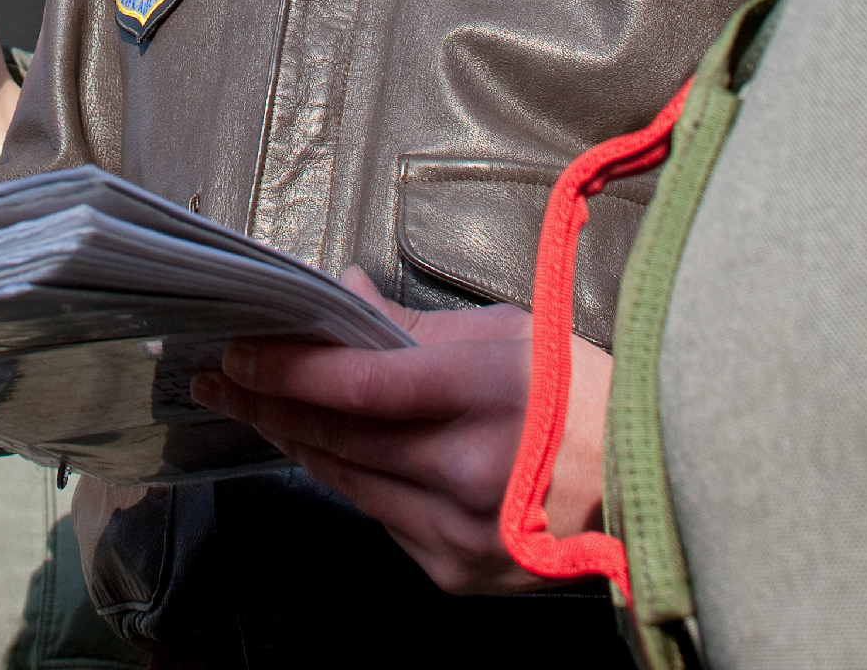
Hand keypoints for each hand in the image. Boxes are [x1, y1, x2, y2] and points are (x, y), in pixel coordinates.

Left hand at [191, 268, 608, 595]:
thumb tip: (343, 296)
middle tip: (221, 378)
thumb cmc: (579, 395)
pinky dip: (350, 481)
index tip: (239, 350)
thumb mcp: (506, 334)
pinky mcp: (456, 569)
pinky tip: (325, 453)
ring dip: (295, 441)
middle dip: (268, 402)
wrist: (646, 482)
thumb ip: (412, 325)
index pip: (356, 383)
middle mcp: (468, 467)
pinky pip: (379, 517)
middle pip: (336, 435)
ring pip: (346, 479)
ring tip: (256, 408)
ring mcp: (460, 528)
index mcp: (485, 392)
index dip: (287, 367)